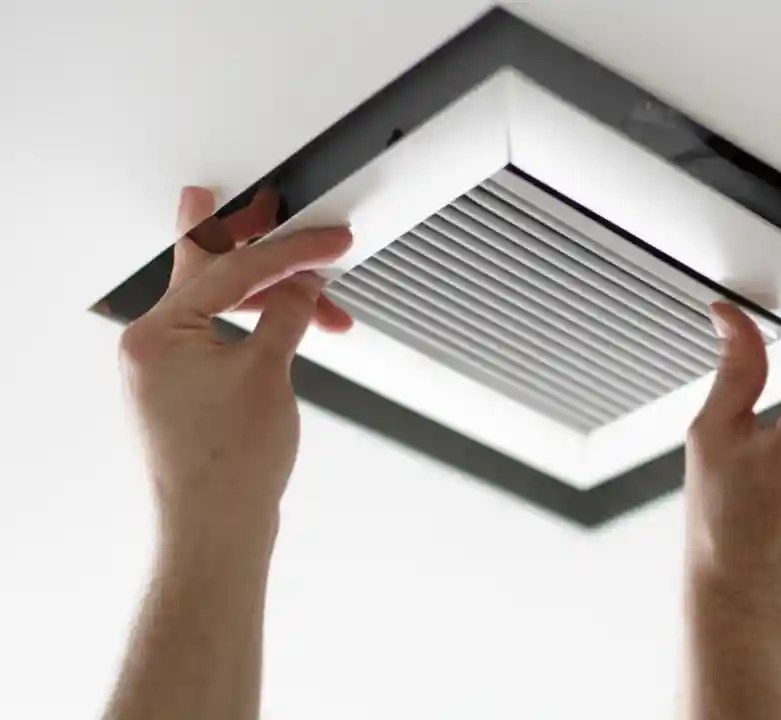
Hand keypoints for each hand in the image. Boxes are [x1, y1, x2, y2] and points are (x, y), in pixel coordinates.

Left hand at [119, 187, 352, 544]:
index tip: (329, 240)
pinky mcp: (183, 392)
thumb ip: (287, 316)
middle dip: (244, 240)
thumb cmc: (228, 468)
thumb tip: (303, 284)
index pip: (232, 271)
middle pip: (204, 273)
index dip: (291, 251)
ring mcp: (164, 371)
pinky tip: (290, 321)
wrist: (217, 531)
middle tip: (262, 202)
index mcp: (154, 335)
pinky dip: (258, 325)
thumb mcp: (268, 373)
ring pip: (217, 307)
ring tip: (302, 274)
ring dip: (268, 293)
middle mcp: (148, 348)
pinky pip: (219, 337)